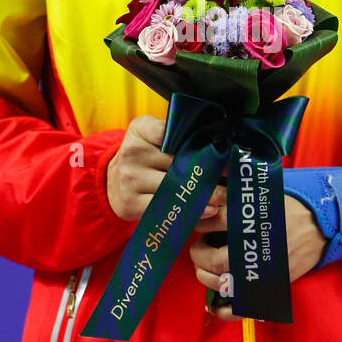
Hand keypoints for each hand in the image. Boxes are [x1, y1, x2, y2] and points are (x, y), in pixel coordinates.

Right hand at [106, 115, 226, 223]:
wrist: (110, 182)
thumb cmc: (141, 155)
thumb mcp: (149, 133)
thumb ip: (174, 130)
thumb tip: (213, 137)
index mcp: (140, 131)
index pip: (169, 131)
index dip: (197, 142)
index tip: (221, 152)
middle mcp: (133, 153)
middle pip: (178, 163)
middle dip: (207, 172)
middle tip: (231, 178)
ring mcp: (131, 179)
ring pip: (174, 187)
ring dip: (203, 194)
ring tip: (224, 197)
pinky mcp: (132, 203)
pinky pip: (165, 208)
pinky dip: (189, 210)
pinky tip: (207, 210)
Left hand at [188, 192, 326, 321]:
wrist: (321, 227)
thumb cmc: (288, 208)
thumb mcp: (263, 193)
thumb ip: (235, 191)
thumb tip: (207, 186)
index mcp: (251, 221)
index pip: (213, 222)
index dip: (201, 223)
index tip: (201, 223)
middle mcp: (254, 248)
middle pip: (211, 259)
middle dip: (198, 253)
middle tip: (201, 247)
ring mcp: (261, 272)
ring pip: (220, 283)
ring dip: (205, 276)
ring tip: (206, 268)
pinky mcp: (269, 288)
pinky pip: (241, 308)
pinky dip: (224, 311)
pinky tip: (213, 305)